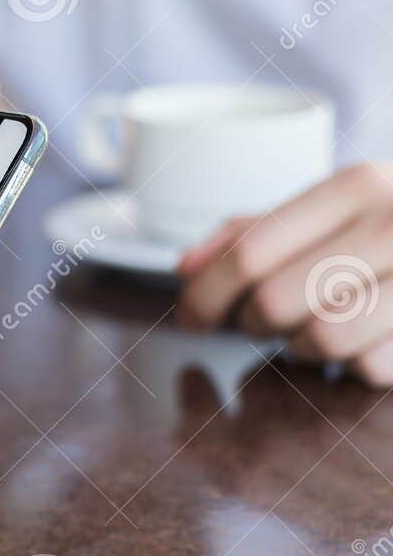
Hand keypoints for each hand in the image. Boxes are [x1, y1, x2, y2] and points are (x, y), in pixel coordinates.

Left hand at [177, 163, 392, 385]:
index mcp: (356, 186)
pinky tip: (372, 341)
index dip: (205, 295)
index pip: (248, 253)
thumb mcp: (332, 211)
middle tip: (266, 321)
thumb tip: (183, 267)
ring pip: (320, 340)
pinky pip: (370, 369)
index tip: (192, 318)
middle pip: (274, 303)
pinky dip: (358, 367)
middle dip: (255, 324)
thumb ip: (253, 233)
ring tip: (317, 330)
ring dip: (303, 348)